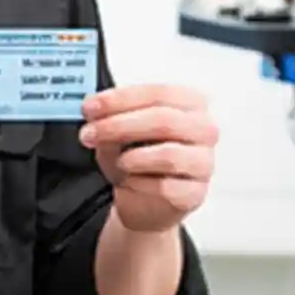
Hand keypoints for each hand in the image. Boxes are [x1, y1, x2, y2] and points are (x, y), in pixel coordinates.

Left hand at [79, 85, 217, 233]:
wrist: (146, 200)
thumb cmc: (138, 157)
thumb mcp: (118, 133)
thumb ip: (110, 120)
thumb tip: (95, 112)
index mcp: (190, 102)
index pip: (158, 93)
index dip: (120, 99)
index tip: (90, 107)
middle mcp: (203, 129)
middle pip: (163, 120)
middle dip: (120, 125)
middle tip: (90, 133)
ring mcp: (204, 162)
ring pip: (168, 155)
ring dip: (132, 157)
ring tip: (117, 161)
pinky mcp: (195, 192)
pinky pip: (166, 186)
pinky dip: (140, 183)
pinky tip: (130, 180)